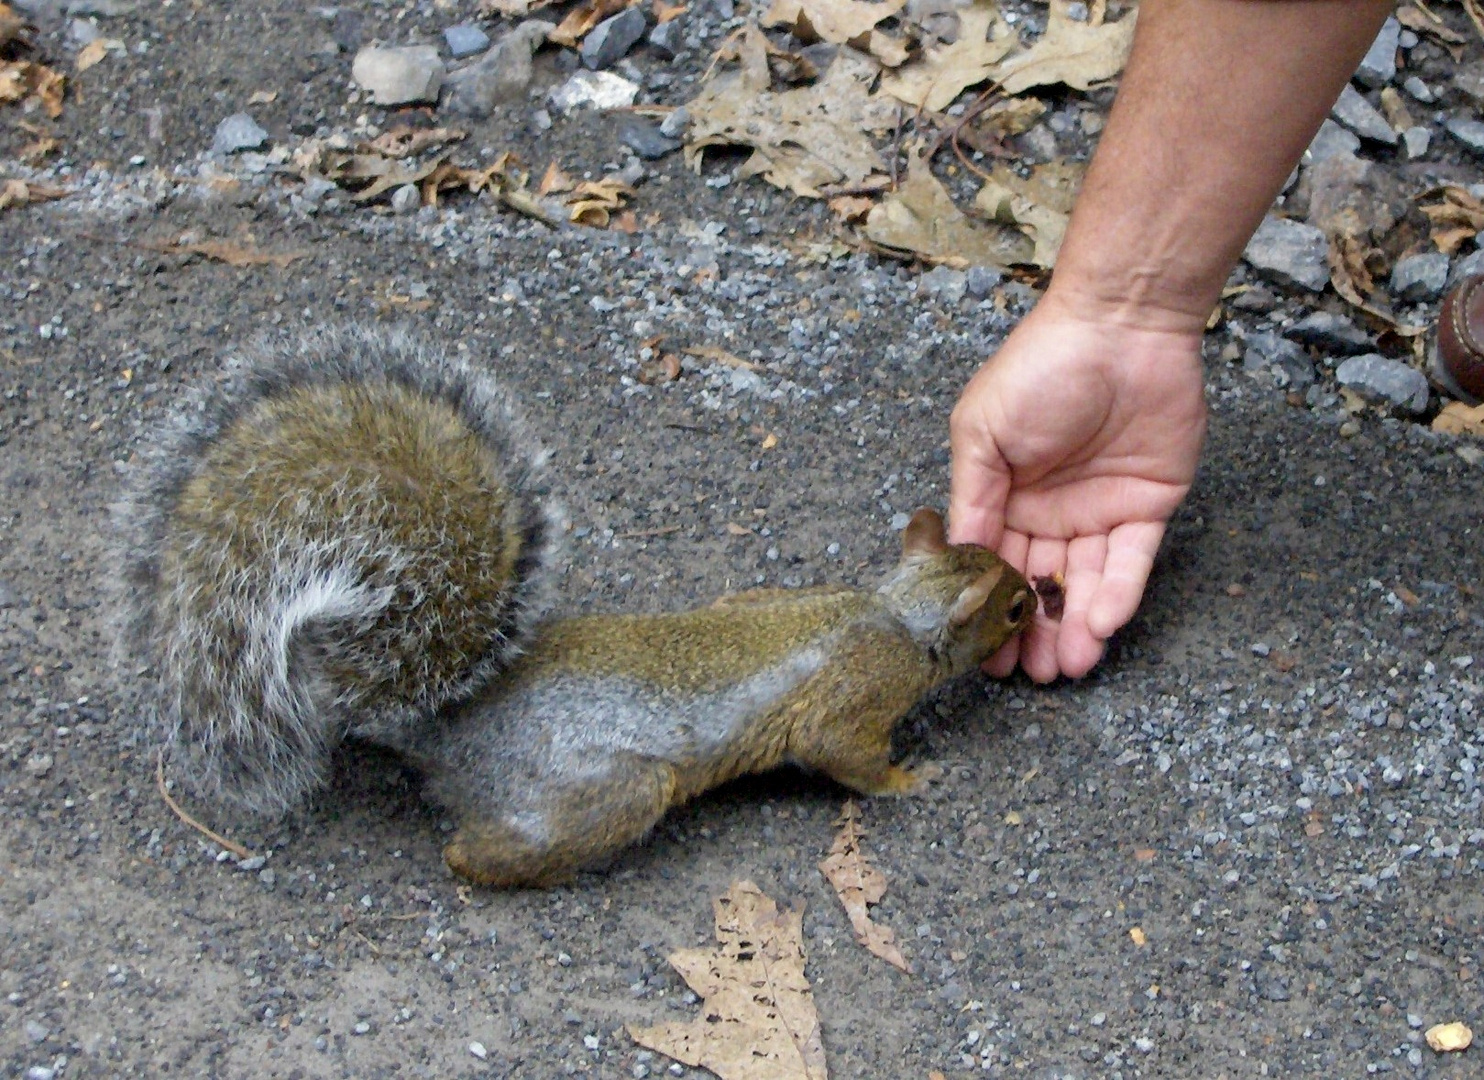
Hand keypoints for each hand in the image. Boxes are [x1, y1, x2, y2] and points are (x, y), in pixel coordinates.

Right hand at [948, 293, 1207, 680]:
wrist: (1120, 326)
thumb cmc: (1040, 368)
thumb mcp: (983, 433)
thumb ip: (973, 500)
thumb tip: (957, 561)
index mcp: (1003, 495)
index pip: (993, 564)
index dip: (987, 609)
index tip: (981, 655)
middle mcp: (1049, 511)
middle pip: (1040, 585)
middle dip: (1034, 632)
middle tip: (1029, 676)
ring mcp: (1099, 511)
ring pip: (1086, 584)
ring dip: (1076, 627)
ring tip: (1066, 668)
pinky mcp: (1147, 507)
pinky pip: (1131, 562)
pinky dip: (1119, 594)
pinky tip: (1101, 626)